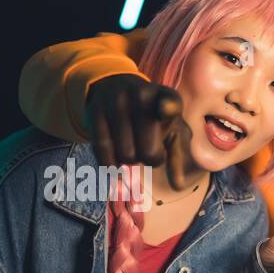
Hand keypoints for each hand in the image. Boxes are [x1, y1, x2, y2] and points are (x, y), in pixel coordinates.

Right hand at [84, 74, 194, 189]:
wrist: (112, 86)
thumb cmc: (150, 116)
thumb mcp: (168, 127)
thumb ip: (176, 155)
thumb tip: (178, 186)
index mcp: (167, 97)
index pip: (169, 104)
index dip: (167, 109)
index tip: (164, 110)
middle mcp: (141, 94)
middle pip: (148, 152)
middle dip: (150, 158)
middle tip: (146, 148)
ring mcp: (116, 101)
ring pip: (126, 156)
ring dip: (130, 160)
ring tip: (131, 146)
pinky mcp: (95, 111)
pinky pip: (104, 152)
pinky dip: (110, 163)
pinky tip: (114, 158)